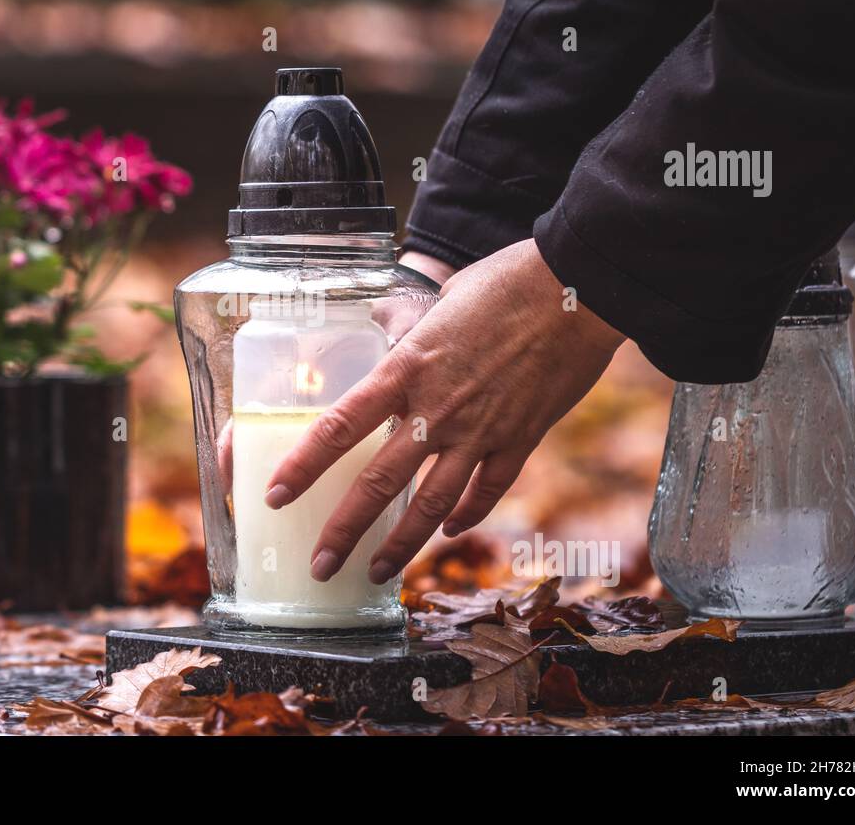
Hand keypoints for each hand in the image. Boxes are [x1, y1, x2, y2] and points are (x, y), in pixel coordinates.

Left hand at [263, 238, 624, 583]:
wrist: (579, 290)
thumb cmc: (506, 283)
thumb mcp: (440, 301)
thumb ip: (409, 329)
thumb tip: (387, 326)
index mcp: (406, 369)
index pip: (339, 427)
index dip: (303, 466)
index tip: (275, 495)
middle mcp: (437, 410)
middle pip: (379, 484)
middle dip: (344, 531)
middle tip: (321, 565)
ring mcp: (481, 430)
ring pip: (433, 505)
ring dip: (402, 544)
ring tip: (377, 571)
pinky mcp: (521, 439)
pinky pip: (488, 490)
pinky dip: (466, 516)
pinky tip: (448, 531)